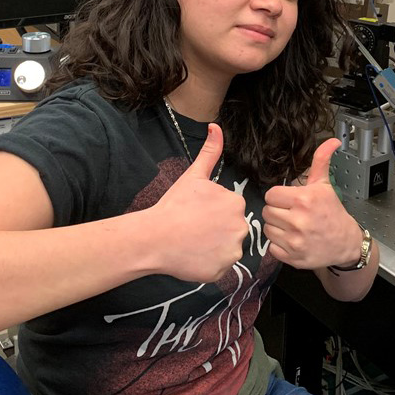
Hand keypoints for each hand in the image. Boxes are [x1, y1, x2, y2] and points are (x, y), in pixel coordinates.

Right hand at [142, 123, 253, 284]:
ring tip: (192, 241)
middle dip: (215, 229)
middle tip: (192, 228)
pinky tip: (193, 255)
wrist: (153, 237)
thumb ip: (210, 153)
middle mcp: (241, 226)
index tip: (196, 214)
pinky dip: (209, 263)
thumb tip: (216, 127)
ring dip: (213, 246)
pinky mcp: (225, 268)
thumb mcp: (193, 176)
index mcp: (236, 203)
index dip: (211, 213)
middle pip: (231, 228)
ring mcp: (234, 249)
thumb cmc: (172, 206)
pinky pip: (220, 265)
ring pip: (227, 247)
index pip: (229, 210)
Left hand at [265, 139, 365, 270]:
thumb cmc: (333, 214)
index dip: (279, 198)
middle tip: (292, 216)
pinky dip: (280, 246)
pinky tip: (293, 242)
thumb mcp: (325, 187)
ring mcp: (296, 241)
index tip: (291, 203)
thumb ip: (321, 162)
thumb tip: (333, 140)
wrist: (347, 244)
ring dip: (277, 229)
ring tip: (293, 229)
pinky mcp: (293, 258)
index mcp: (304, 200)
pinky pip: (272, 248)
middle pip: (267, 212)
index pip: (271, 195)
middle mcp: (299, 221)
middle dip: (278, 213)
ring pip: (267, 229)